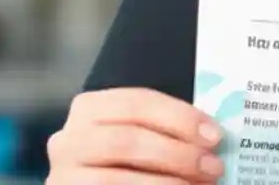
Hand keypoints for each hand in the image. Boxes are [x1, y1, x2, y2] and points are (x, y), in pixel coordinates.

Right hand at [47, 87, 224, 183]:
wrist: (100, 181)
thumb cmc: (128, 158)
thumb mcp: (142, 133)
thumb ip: (166, 130)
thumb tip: (212, 138)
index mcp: (90, 107)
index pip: (139, 102)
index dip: (181, 118)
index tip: (215, 135)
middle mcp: (68, 138)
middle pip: (128, 139)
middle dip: (177, 153)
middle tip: (213, 166)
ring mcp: (63, 174)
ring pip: (118, 178)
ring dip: (167, 183)